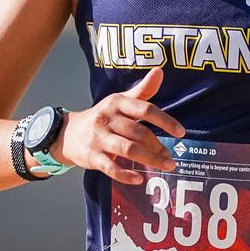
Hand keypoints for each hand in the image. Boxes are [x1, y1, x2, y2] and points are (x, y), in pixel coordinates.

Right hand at [59, 66, 184, 186]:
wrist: (68, 133)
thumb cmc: (103, 117)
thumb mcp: (119, 101)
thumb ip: (142, 90)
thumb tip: (160, 71)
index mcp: (117, 103)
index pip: (145, 109)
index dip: (165, 121)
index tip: (181, 133)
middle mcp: (107, 118)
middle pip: (139, 133)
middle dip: (158, 147)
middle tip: (171, 159)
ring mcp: (99, 138)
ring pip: (128, 149)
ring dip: (150, 160)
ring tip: (165, 166)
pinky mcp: (92, 156)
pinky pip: (111, 168)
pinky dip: (126, 175)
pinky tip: (139, 179)